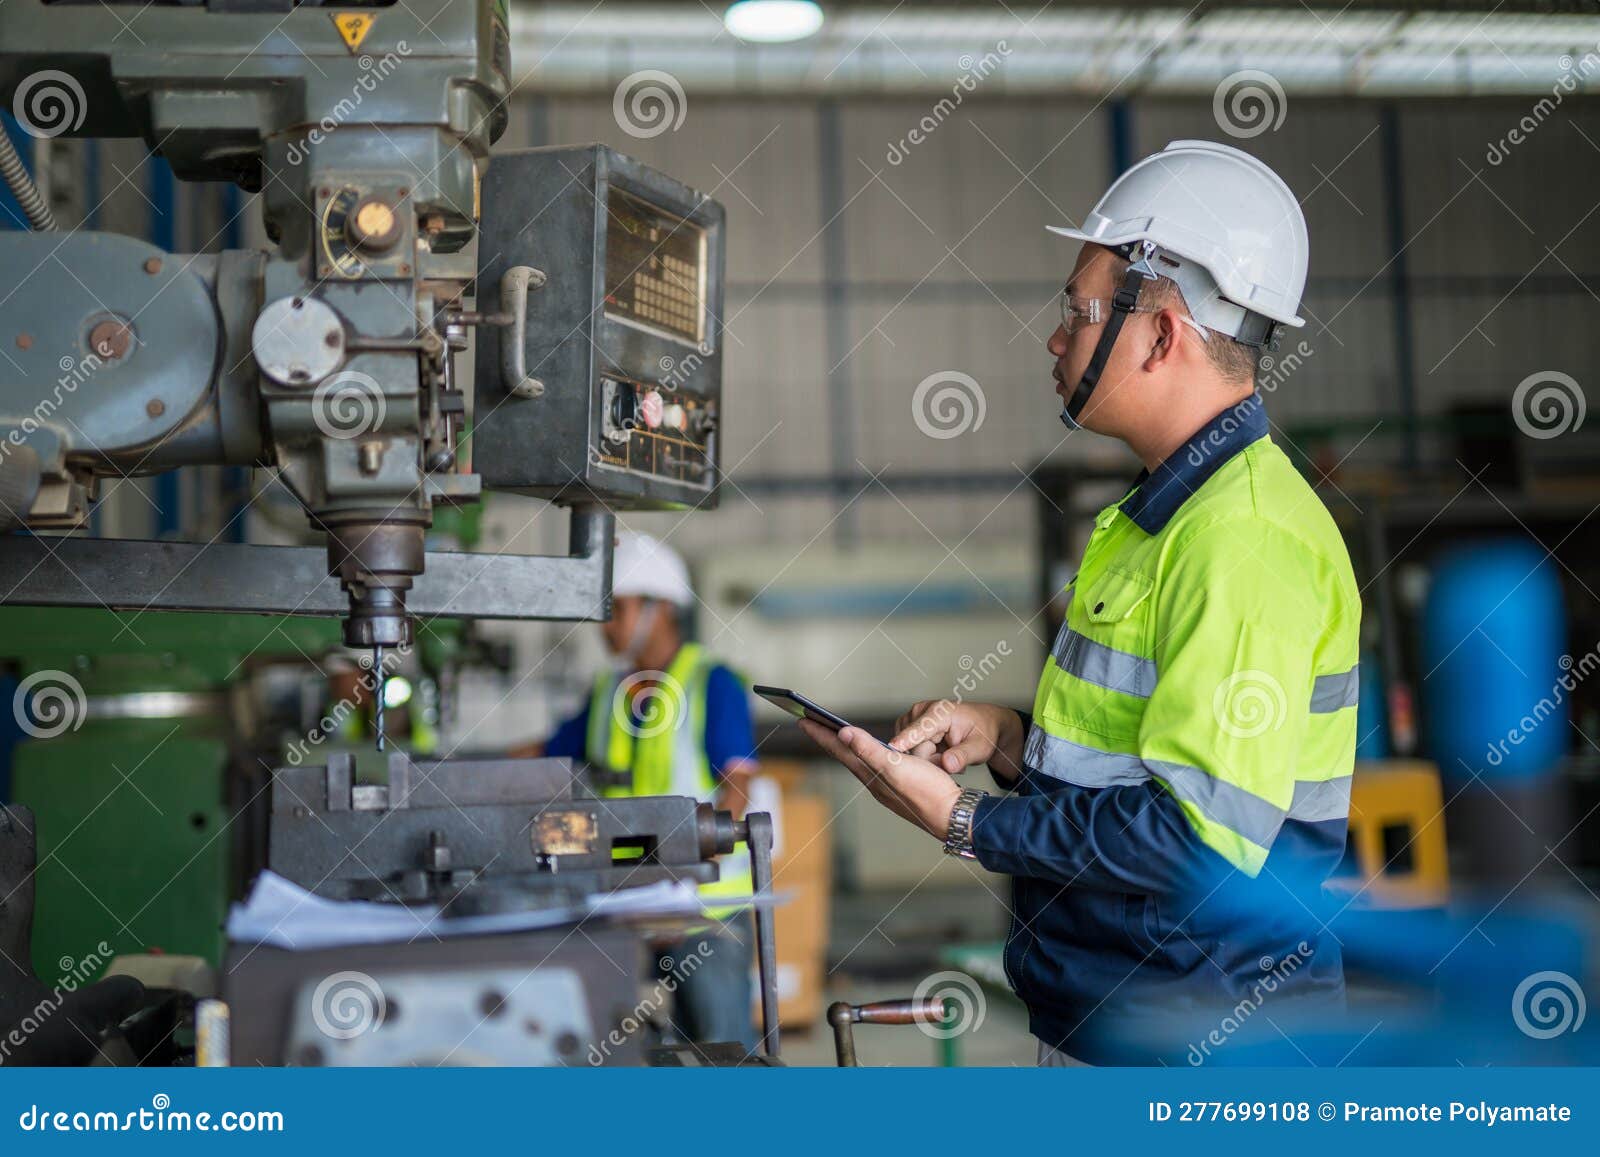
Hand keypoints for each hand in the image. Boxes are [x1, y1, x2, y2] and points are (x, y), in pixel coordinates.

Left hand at [797, 720, 960, 839]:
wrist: (953, 817)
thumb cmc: (928, 792)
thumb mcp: (896, 767)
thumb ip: (869, 750)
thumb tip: (843, 733)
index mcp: (871, 773)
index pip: (839, 749)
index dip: (820, 733)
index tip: (802, 719)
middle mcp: (874, 781)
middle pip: (845, 755)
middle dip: (828, 738)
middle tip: (812, 723)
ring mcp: (887, 786)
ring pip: (860, 761)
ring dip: (846, 746)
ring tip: (836, 735)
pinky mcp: (900, 788)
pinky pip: (876, 766)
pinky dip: (867, 754)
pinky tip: (872, 753)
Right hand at [889, 701, 1024, 783]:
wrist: (984, 724)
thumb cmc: (983, 732)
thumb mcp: (979, 747)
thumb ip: (963, 756)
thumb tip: (948, 765)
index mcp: (940, 712)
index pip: (918, 729)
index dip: (905, 740)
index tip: (892, 749)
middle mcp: (922, 711)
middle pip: (912, 747)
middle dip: (930, 760)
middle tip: (952, 760)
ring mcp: (913, 718)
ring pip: (909, 750)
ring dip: (927, 758)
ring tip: (947, 753)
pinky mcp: (909, 726)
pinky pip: (908, 749)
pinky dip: (923, 754)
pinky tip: (938, 751)